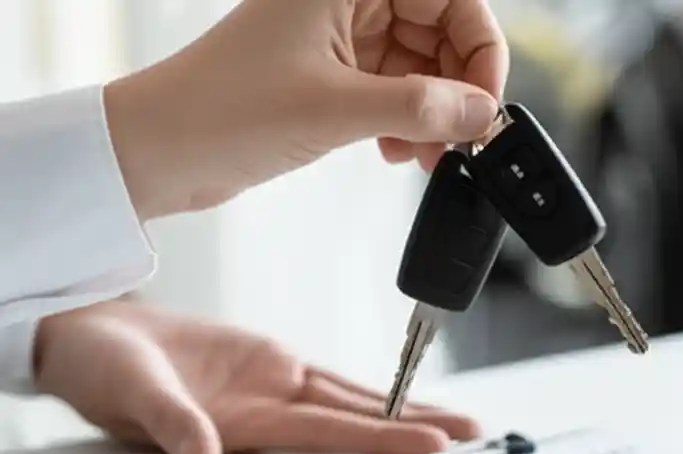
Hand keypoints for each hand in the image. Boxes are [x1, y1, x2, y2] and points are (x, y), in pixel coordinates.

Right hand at [33, 301, 480, 453]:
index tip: (435, 447)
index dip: (385, 438)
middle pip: (359, 420)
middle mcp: (271, 408)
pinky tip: (404, 395)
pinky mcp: (269, 362)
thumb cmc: (100, 368)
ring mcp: (274, 387)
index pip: (333, 432)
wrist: (87, 340)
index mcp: (247, 422)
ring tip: (459, 425)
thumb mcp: (131, 393)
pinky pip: (330, 377)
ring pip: (354, 399)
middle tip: (475, 439)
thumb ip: (169, 424)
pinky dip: (369, 385)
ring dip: (406, 411)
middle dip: (418, 430)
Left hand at [106, 0, 508, 219]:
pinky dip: (407, 122)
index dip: (479, 48)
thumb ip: (421, 108)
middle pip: (440, 30)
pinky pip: (395, 90)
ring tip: (428, 153)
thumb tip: (481, 112)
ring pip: (420, 64)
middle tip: (461, 136)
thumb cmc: (220, 110)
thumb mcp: (336, 109)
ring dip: (434, 112)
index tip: (483, 100)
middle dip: (456, 87)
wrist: (158, 152)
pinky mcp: (331, 74)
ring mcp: (338, 36)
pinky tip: (399, 150)